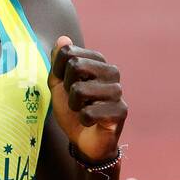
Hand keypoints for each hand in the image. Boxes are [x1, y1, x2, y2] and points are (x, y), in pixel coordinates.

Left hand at [48, 35, 126, 163]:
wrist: (84, 140)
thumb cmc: (73, 110)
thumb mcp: (59, 85)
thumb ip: (59, 62)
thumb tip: (63, 39)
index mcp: (97, 62)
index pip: (67, 52)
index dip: (58, 72)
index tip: (65, 86)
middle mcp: (111, 72)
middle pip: (75, 65)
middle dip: (67, 87)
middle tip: (75, 99)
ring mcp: (118, 91)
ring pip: (80, 90)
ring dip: (74, 106)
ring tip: (83, 110)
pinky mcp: (121, 111)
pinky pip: (88, 112)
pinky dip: (83, 120)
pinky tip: (92, 122)